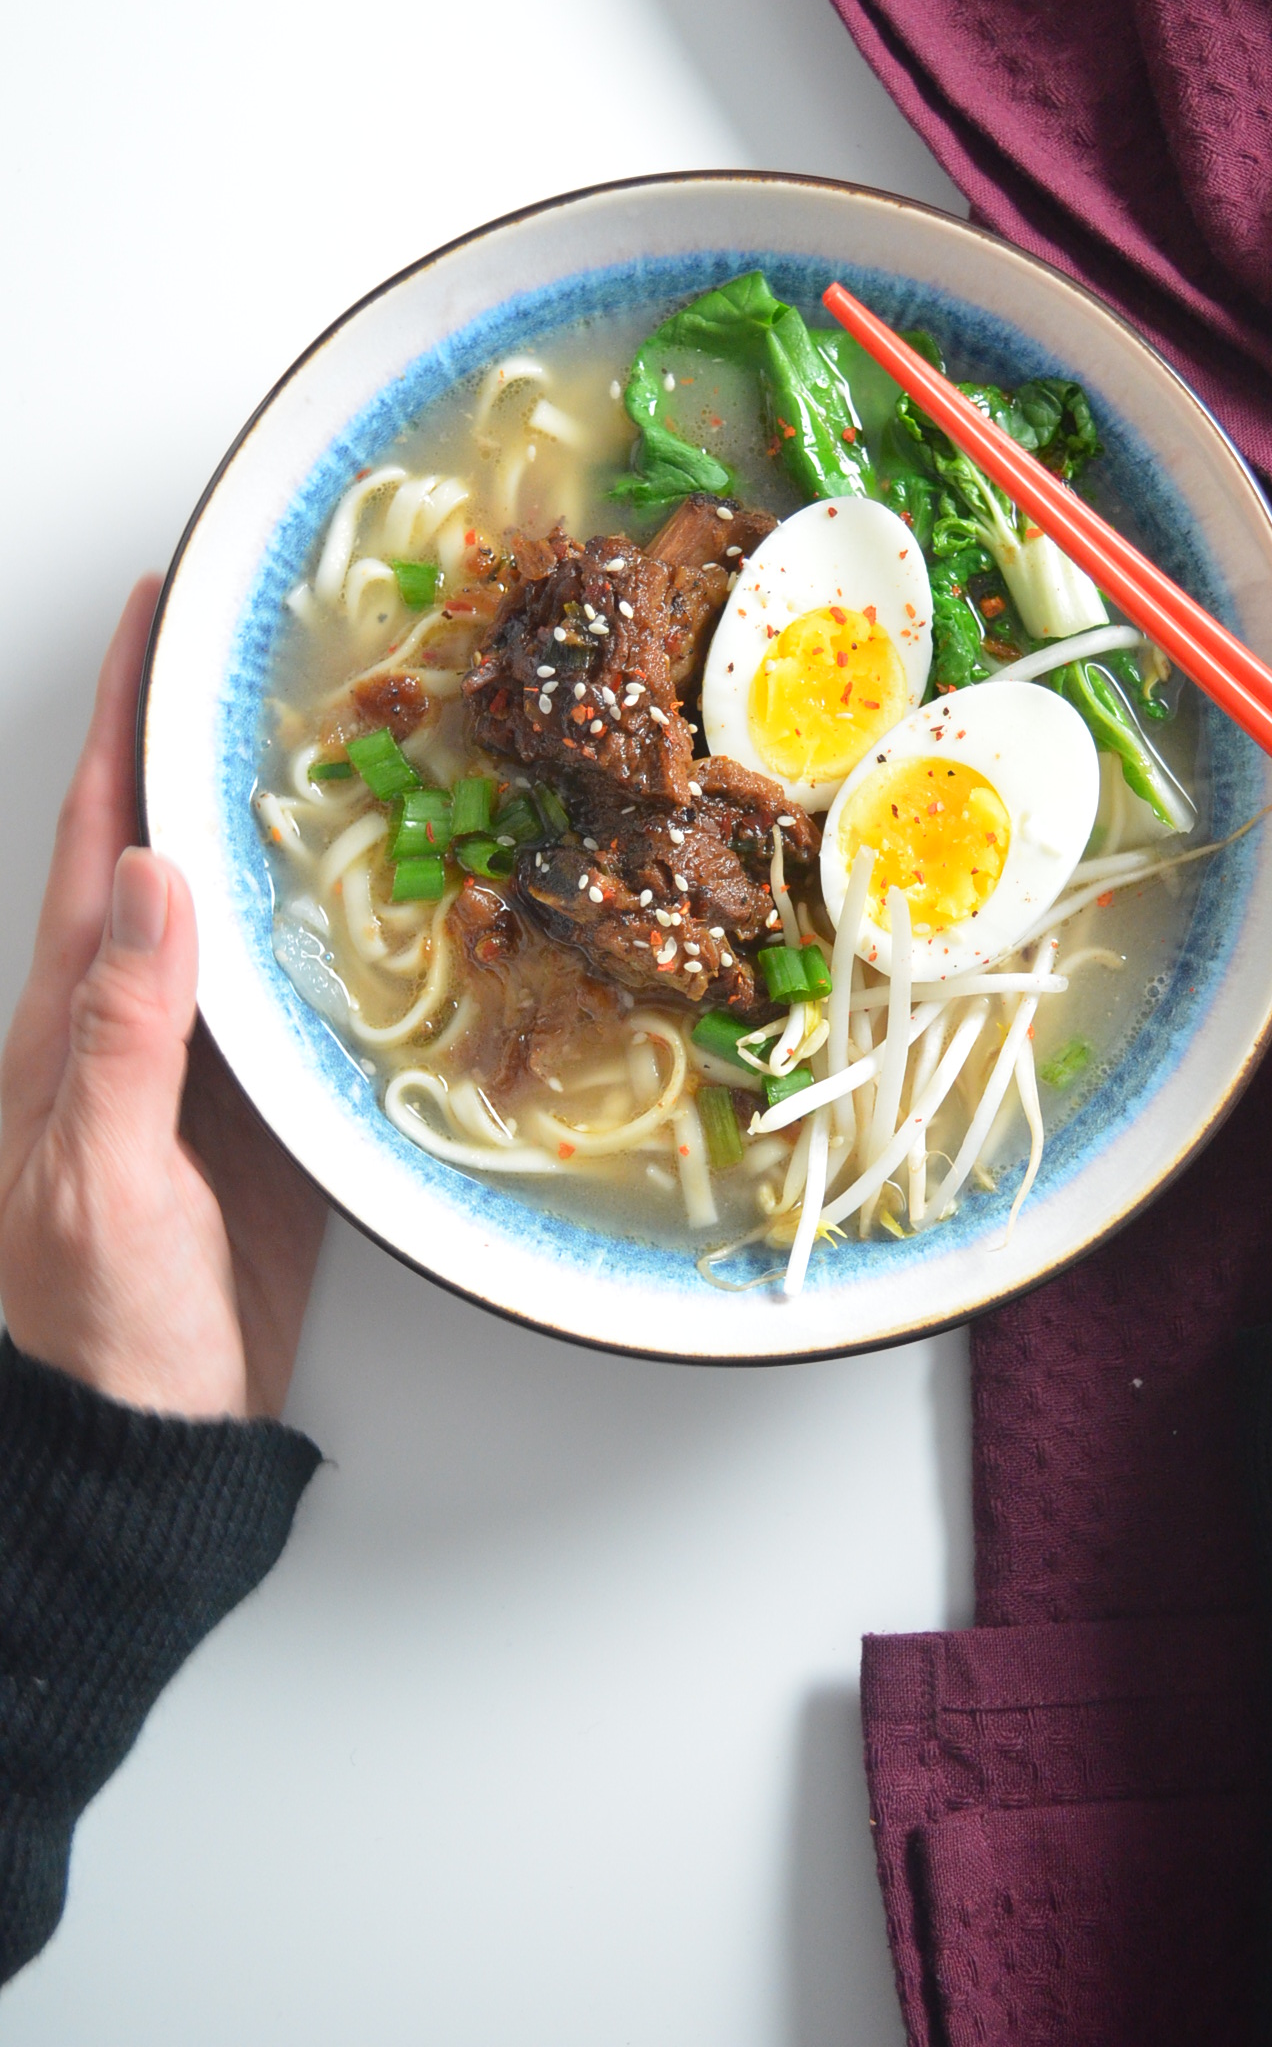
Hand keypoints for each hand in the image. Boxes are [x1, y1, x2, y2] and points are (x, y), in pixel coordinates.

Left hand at [0, 580, 327, 1416]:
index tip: (157, 612)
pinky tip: (409, 902)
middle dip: (213, 738)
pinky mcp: (273, 1121)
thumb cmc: (90, 1322)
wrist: (142, 1444)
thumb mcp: (96, 1173)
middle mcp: (143, 1017)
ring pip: (257, 912)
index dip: (124, 717)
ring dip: (297, 826)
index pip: (104, 829)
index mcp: (76, 1009)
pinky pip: (315, 1003)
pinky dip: (357, 938)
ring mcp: (211, 1067)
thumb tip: (163, 870)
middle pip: (181, 843)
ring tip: (369, 741)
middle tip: (285, 653)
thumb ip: (125, 1030)